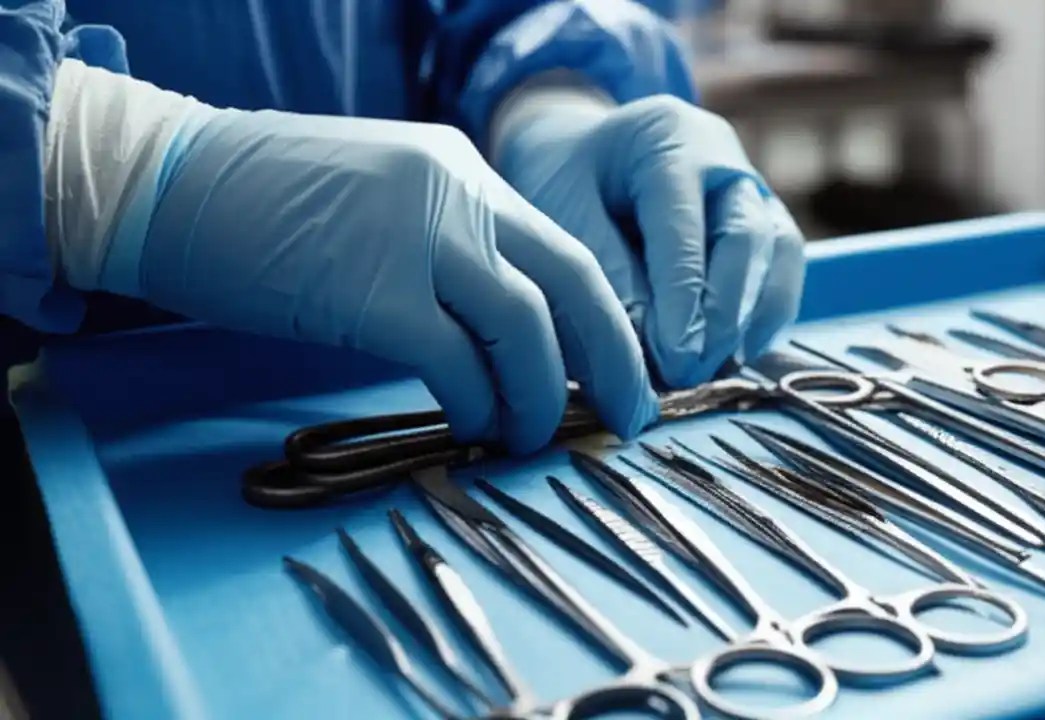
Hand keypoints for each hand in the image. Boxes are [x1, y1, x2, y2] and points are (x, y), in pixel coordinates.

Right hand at [129, 111, 658, 451]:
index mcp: (462, 174)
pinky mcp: (370, 289)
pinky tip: (472, 427)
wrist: (164, 184)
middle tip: (627, 421)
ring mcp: (414, 236)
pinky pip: (456, 362)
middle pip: (572, 283)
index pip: (563, 252)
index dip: (606, 322)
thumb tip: (507, 336)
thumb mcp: (382, 204)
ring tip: (530, 437)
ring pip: (526, 326)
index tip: (624, 375)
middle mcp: (455, 194)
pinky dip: (476, 405)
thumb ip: (450, 251)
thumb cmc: (265, 208)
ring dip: (542, 395)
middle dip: (613, 361)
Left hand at [494, 89, 805, 387]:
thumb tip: (653, 346)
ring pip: (779, 254)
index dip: (683, 300)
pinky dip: (762, 317)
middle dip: (723, 315)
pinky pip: (783, 270)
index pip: (684, 227)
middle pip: (747, 238)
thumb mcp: (563, 211)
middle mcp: (724, 158)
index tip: (673, 360)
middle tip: (690, 374)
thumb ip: (608, 272)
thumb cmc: (563, 178)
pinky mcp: (763, 223)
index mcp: (668, 138)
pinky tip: (730, 357)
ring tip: (711, 372)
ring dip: (751, 320)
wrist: (577, 153)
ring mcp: (750, 189)